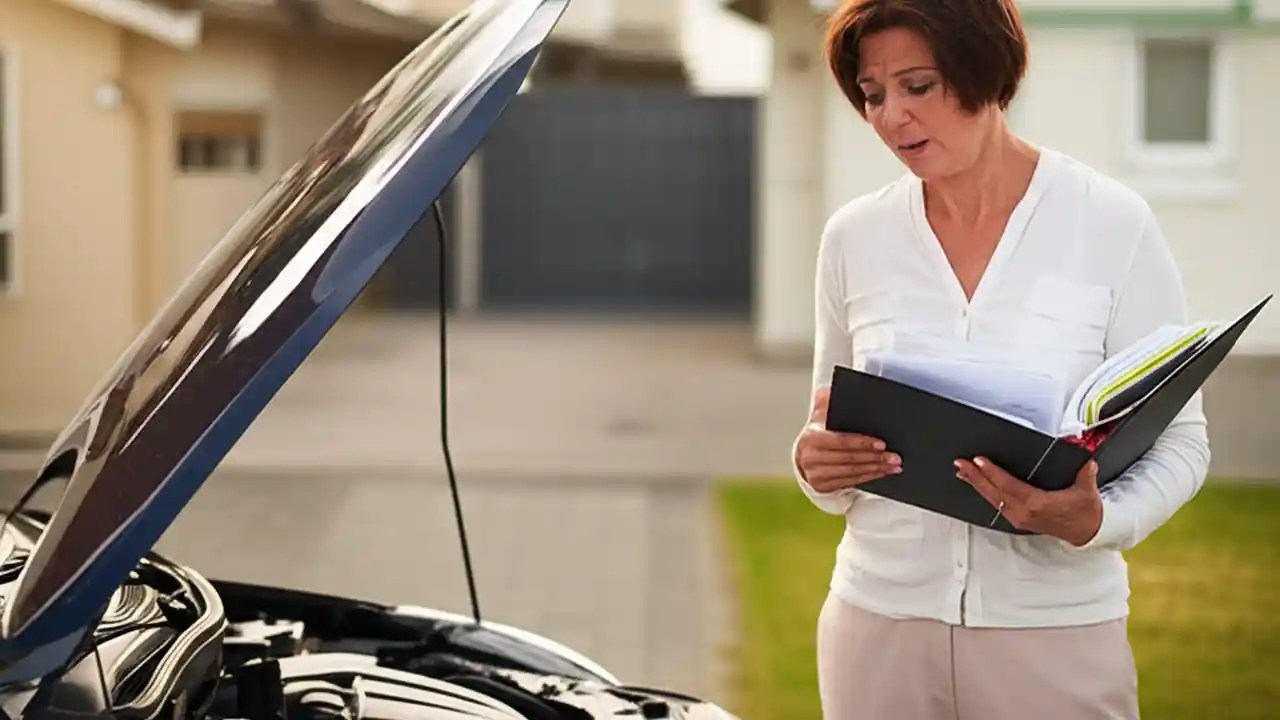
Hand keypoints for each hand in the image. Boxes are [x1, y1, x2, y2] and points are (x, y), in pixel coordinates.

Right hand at [795, 385, 902, 492]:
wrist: (804, 457)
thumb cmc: (818, 433)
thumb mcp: (819, 416)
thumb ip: (825, 402)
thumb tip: (830, 390)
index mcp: (810, 438)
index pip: (840, 441)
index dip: (861, 442)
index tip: (882, 443)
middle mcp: (810, 459)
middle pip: (849, 459)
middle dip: (874, 458)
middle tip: (895, 456)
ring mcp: (816, 475)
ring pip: (852, 472)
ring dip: (876, 469)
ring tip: (894, 464)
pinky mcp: (823, 487)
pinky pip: (851, 482)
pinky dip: (870, 477)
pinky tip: (883, 472)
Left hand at [954, 456, 1102, 546]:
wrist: (1086, 532)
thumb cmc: (1084, 512)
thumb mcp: (1087, 492)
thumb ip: (1085, 475)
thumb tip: (1086, 463)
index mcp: (1038, 504)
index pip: (1009, 486)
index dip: (993, 473)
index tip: (980, 461)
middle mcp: (1024, 512)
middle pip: (994, 493)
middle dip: (975, 477)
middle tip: (960, 463)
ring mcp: (1019, 517)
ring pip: (992, 499)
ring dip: (976, 484)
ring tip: (962, 471)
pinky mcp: (1018, 519)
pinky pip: (997, 504)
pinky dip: (985, 493)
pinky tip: (977, 484)